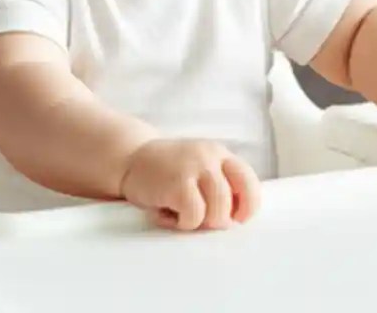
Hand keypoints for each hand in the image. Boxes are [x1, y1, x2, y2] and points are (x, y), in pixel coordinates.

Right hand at [120, 139, 260, 230]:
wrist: (128, 159)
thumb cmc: (166, 172)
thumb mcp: (198, 169)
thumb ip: (218, 186)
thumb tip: (232, 220)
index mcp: (219, 153)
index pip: (248, 181)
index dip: (248, 206)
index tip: (236, 219)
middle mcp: (210, 157)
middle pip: (231, 203)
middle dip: (215, 220)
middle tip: (195, 217)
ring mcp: (195, 167)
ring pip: (216, 213)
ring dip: (198, 222)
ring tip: (179, 213)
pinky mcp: (179, 183)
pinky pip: (194, 217)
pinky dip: (181, 223)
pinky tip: (166, 213)